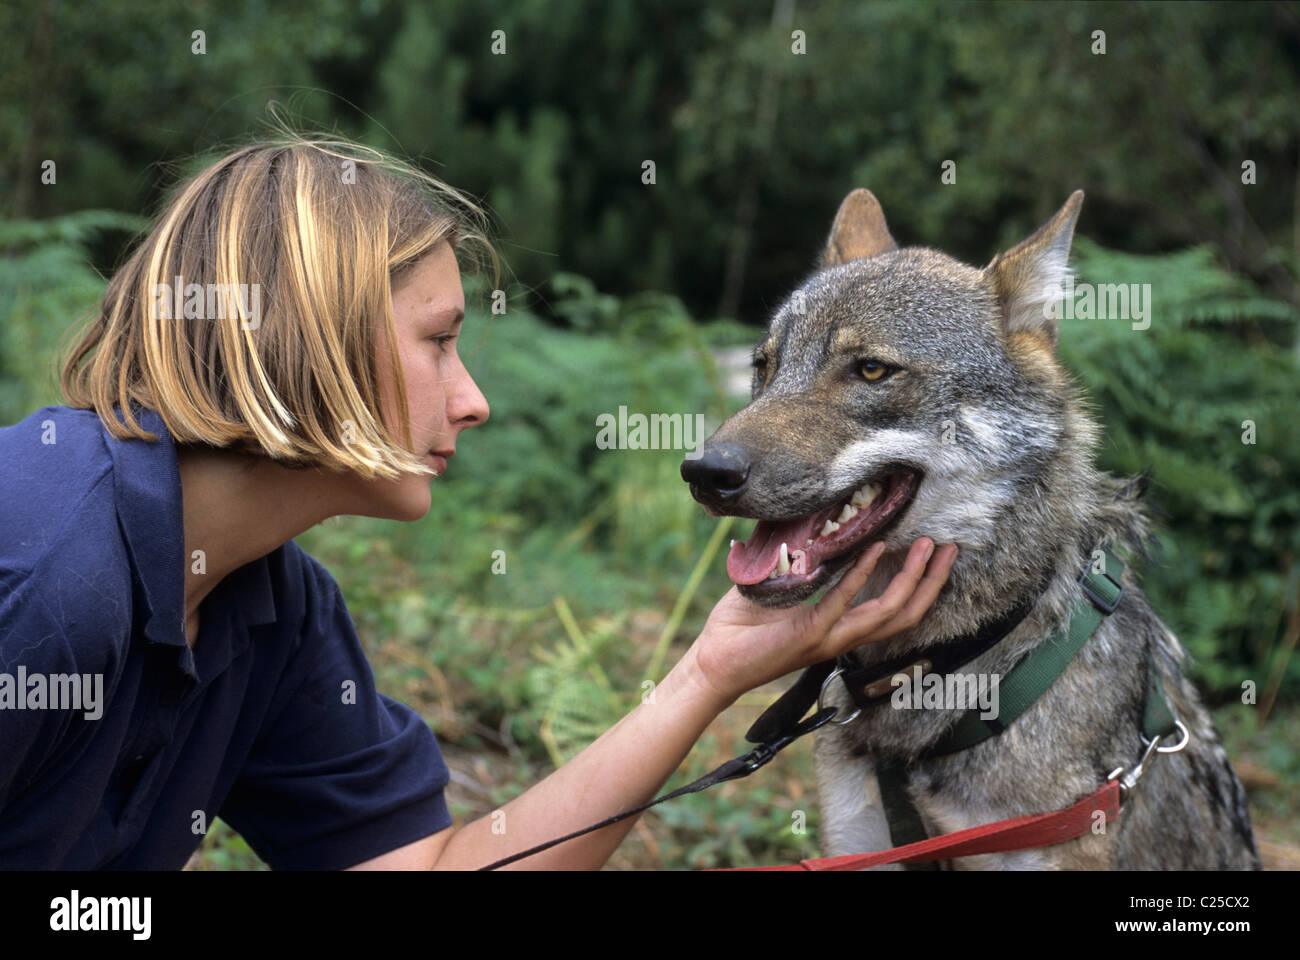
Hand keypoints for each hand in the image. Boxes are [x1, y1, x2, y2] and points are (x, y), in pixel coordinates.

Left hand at [686, 538, 958, 707]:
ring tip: (926, 547)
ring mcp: (828, 638)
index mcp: (838, 628)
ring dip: (911, 578)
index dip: (919, 585)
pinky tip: (873, 549)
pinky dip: (860, 575)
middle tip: (950, 547)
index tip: (935, 553)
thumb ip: (794, 565)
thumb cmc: (739, 629)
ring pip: (887, 614)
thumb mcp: (776, 589)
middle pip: (905, 614)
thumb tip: (800, 529)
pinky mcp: (808, 636)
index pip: (892, 610)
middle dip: (932, 581)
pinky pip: (842, 603)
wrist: (712, 662)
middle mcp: (841, 636)